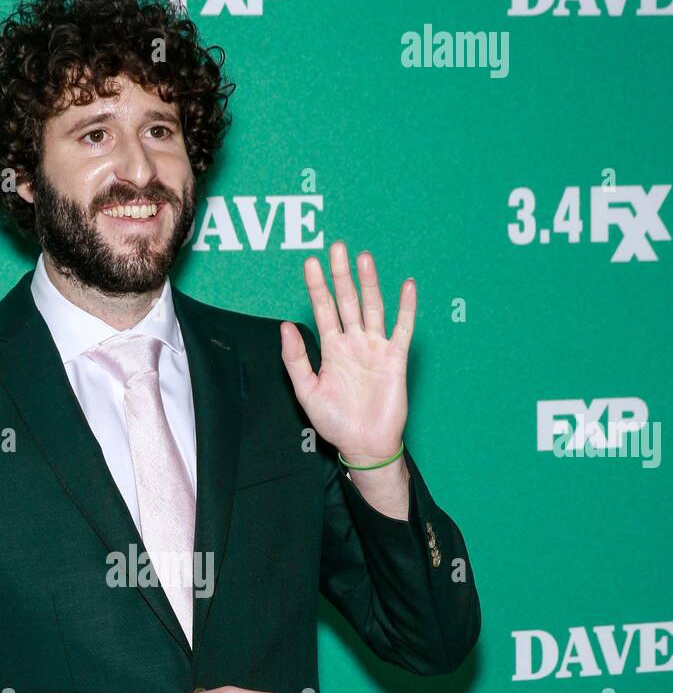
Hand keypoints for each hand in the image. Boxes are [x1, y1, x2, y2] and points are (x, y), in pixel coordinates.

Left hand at [280, 241, 412, 465]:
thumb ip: (295, 359)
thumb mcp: (307, 391)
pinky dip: (406, 307)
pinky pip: (402, 328)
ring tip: (363, 258)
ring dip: (369, 283)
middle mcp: (353, 343)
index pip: (323, 310)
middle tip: (337, 247)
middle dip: (342, 275)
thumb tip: (286, 326)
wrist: (364, 445)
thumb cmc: (335, 422)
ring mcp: (375, 348)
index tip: (311, 262)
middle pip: (348, 301)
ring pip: (373, 307)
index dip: (317, 286)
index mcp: (331, 349)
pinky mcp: (395, 358)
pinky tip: (406, 285)